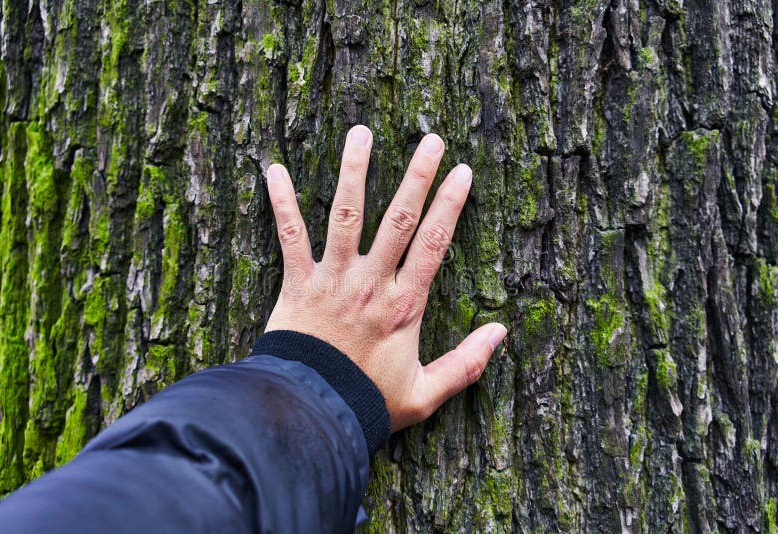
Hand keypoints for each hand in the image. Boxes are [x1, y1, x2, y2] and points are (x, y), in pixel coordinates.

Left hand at [264, 125, 506, 431]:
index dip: (450, 205)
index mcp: (404, 304)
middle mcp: (371, 282)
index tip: (462, 172)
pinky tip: (275, 170)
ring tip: (361, 133)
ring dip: (354, 171)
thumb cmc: (367, 402)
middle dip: (416, 176)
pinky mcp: (298, 283)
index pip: (433, 244)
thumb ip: (467, 364)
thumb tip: (502, 332)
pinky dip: (281, 203)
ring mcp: (333, 278)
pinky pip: (290, 237)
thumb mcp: (426, 393)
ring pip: (347, 215)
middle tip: (430, 140)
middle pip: (398, 219)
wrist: (311, 412)